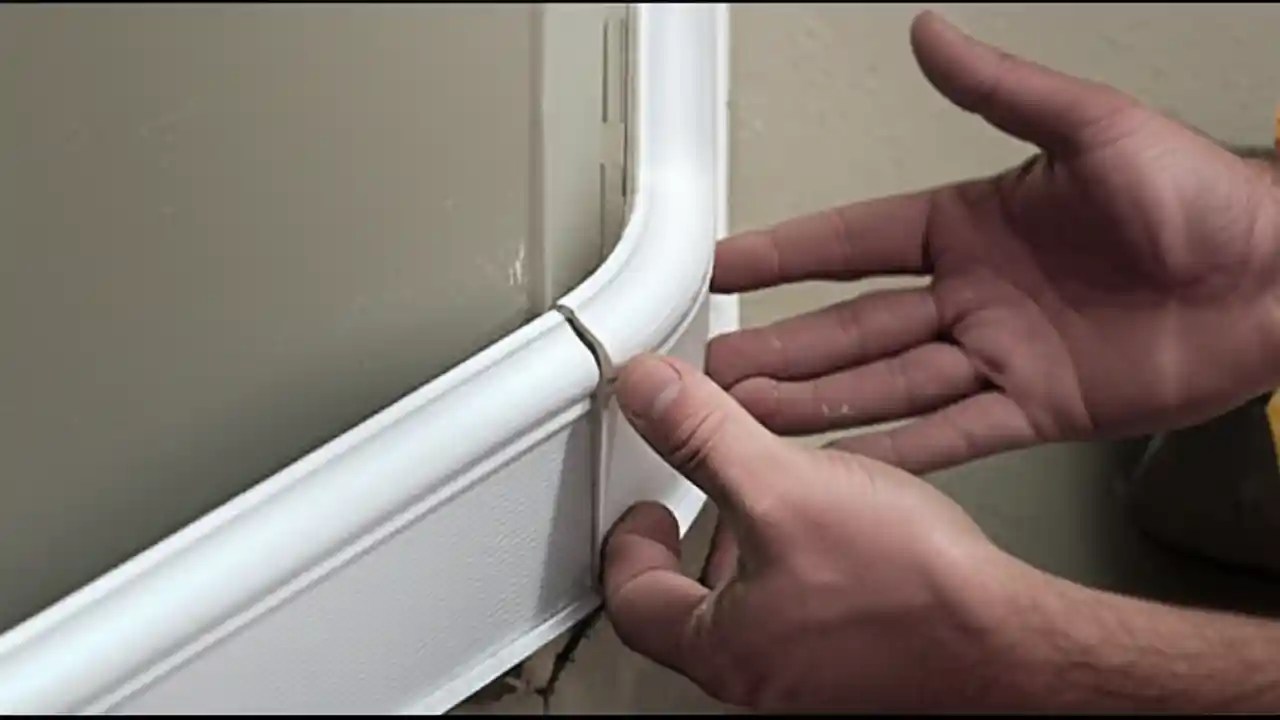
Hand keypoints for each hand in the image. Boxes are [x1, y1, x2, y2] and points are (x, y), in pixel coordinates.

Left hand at [602, 355, 1279, 712]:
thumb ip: (704, 436)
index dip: (628, 542)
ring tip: (774, 497)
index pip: (632, 601)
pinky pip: (808, 608)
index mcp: (722, 647)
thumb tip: (646, 394)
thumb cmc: (916, 592)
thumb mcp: (786, 487)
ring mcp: (813, 675)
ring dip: (752, 545)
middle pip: (689, 605)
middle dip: (692, 540)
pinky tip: (842, 524)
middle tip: (696, 496)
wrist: (1014, 643)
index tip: (643, 504)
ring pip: (751, 606)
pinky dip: (804, 560)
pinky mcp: (861, 661)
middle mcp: (762, 672)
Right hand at [708, 11, 1279, 473]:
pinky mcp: (1038, 408)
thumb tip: (931, 36)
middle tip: (721, 366)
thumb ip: (999, 91)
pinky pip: (952, 432)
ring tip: (756, 415)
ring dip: (820, 400)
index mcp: (973, 224)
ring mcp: (1000, 355)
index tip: (725, 264)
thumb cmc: (1204, 197)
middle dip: (783, 347)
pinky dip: (899, 449)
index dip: (783, 253)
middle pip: (854, 325)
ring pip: (888, 384)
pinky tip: (847, 460)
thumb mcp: (1091, 126)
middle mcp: (975, 294)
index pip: (852, 241)